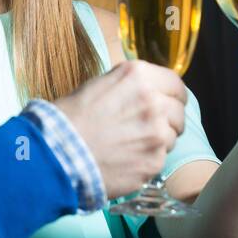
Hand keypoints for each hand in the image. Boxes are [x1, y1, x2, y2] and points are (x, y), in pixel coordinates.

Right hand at [52, 60, 187, 198]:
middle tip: (147, 126)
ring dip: (158, 139)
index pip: (175, 83)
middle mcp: (154, 102)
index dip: (171, 94)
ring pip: (172, 136)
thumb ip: (130, 84)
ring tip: (133, 144)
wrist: (58, 152)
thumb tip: (146, 89)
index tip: (167, 102)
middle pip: (178, 111)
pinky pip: (161, 158)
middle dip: (167, 118)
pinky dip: (148, 159)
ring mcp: (157, 134)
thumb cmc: (71, 116)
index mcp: (139, 76)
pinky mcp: (155, 161)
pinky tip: (127, 158)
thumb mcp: (99, 84)